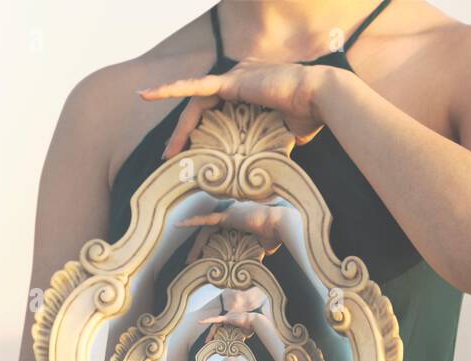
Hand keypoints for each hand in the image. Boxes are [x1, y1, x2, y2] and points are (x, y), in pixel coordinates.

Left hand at [140, 62, 334, 157]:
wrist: (320, 100)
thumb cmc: (309, 119)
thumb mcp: (284, 137)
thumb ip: (270, 146)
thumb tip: (269, 172)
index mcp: (250, 93)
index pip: (216, 112)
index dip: (199, 132)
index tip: (188, 155)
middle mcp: (239, 81)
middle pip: (201, 109)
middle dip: (183, 135)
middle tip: (170, 158)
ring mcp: (234, 78)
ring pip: (195, 102)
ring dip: (179, 128)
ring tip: (167, 152)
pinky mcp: (231, 80)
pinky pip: (196, 87)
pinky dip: (171, 89)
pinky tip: (150, 94)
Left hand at [181, 204, 284, 254]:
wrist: (281, 227)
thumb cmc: (274, 238)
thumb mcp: (260, 251)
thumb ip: (251, 257)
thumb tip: (248, 274)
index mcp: (240, 223)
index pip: (219, 235)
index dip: (209, 247)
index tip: (202, 261)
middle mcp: (233, 216)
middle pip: (209, 233)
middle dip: (198, 249)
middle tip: (191, 263)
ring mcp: (230, 213)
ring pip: (206, 230)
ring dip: (197, 245)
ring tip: (189, 260)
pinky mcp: (227, 215)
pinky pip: (207, 220)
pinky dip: (193, 221)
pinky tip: (179, 225)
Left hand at [201, 311, 263, 336]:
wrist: (254, 322)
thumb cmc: (250, 328)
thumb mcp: (242, 335)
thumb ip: (239, 339)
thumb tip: (239, 347)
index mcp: (230, 323)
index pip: (220, 329)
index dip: (215, 335)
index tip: (211, 342)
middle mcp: (227, 319)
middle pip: (216, 328)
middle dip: (211, 335)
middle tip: (207, 342)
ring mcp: (226, 318)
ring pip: (215, 326)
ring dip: (210, 333)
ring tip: (207, 340)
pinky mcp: (226, 318)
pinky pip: (215, 319)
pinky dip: (207, 320)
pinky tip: (201, 322)